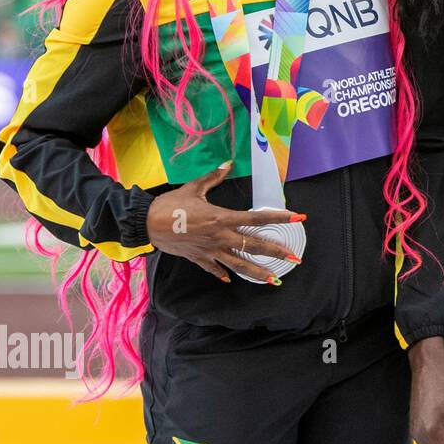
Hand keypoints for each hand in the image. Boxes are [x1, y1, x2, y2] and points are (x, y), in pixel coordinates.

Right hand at [145, 161, 303, 283]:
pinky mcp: (198, 258)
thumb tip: (228, 163)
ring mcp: (210, 250)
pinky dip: (222, 274)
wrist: (146, 223)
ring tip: (275, 279)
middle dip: (276, 252)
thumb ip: (213, 177)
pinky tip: (231, 280)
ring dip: (258, 272)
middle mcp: (220, 236)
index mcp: (222, 218)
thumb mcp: (193, 188)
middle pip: (254, 245)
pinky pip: (214, 269)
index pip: (257, 217)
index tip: (297, 218)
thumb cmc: (170, 205)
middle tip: (295, 258)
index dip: (279, 217)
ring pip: (239, 263)